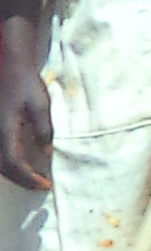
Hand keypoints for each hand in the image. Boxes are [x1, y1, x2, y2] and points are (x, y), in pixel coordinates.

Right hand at [0, 31, 49, 192]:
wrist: (8, 66)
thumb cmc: (25, 83)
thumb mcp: (41, 106)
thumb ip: (43, 131)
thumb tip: (46, 156)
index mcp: (5, 130)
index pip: (14, 164)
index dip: (29, 178)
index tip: (46, 185)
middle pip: (4, 168)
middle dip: (22, 180)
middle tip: (40, 185)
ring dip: (14, 174)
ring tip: (33, 178)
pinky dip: (8, 164)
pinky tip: (21, 164)